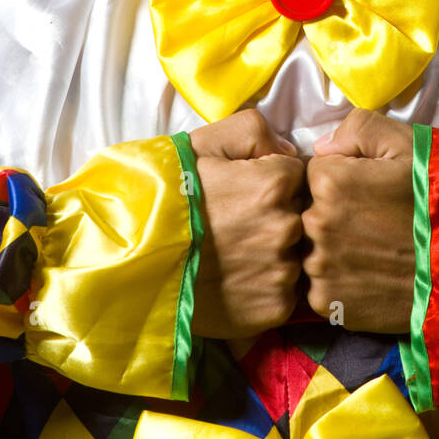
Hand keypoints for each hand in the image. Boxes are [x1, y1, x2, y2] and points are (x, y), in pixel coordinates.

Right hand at [188, 109, 304, 337]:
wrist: (135, 261)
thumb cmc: (170, 196)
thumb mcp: (206, 142)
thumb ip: (255, 130)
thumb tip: (288, 149)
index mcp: (275, 183)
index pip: (300, 176)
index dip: (276, 182)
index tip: (251, 192)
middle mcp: (286, 227)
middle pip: (302, 217)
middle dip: (280, 217)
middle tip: (241, 225)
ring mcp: (281, 271)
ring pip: (296, 256)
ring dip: (276, 255)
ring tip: (237, 255)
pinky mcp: (273, 309)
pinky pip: (286, 293)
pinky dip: (268, 288)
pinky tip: (238, 281)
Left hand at [302, 109, 414, 333]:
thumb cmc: (437, 199)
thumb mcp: (406, 144)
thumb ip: (358, 129)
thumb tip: (321, 146)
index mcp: (330, 181)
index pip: (312, 172)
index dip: (338, 177)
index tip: (364, 189)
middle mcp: (316, 223)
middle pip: (307, 210)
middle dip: (331, 212)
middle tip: (370, 221)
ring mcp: (319, 266)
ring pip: (310, 247)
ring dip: (330, 247)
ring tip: (369, 250)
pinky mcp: (327, 302)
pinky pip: (315, 283)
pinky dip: (335, 279)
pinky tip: (365, 274)